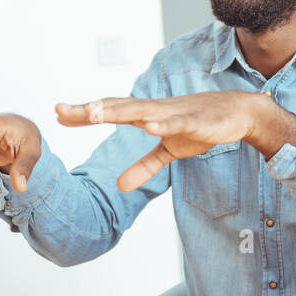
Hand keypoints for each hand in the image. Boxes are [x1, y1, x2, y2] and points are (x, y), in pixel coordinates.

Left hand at [55, 90, 295, 191]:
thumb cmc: (202, 127)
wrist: (239, 112)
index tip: (57, 114)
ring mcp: (175, 114)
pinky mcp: (196, 122)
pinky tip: (149, 126)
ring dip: (118, 111)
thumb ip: (144, 167)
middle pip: (117, 108)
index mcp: (147, 116)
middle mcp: (156, 110)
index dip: (84, 114)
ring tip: (93, 113)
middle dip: (90, 110)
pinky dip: (163, 124)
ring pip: (141, 111)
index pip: (110, 112)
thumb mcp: (170, 152)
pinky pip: (177, 123)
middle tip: (61, 111)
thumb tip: (120, 187)